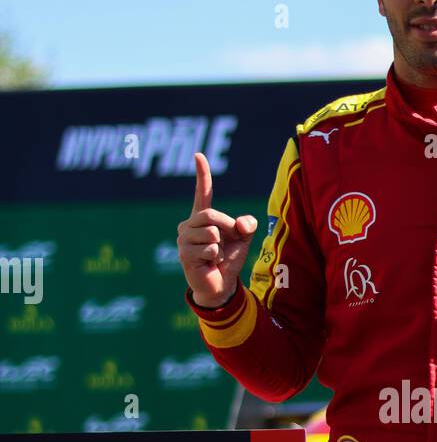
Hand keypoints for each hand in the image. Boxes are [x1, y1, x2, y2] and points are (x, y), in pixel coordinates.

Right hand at [177, 152, 257, 307]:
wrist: (221, 285)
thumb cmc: (229, 259)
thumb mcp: (243, 238)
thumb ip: (247, 224)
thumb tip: (241, 224)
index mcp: (202, 218)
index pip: (203, 194)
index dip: (202, 175)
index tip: (199, 155)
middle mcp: (188, 226)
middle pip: (210, 215)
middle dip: (225, 227)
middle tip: (227, 242)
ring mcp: (183, 240)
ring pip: (210, 233)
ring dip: (221, 246)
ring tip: (215, 256)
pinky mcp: (185, 255)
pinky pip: (210, 248)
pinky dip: (217, 257)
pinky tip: (210, 264)